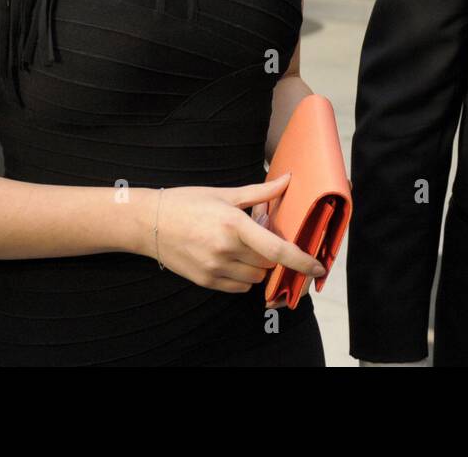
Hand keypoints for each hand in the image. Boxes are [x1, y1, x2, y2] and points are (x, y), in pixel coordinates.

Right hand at [149, 174, 325, 294]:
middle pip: (269, 263)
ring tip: (243, 247)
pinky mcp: (206, 281)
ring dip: (259, 266)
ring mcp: (214, 268)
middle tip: (260, 236)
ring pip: (256, 278)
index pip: (277, 249)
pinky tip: (233, 259)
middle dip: (273, 253)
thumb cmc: (188, 203)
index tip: (318, 267)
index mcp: (233, 224)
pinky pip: (239, 287)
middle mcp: (225, 249)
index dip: (302, 261)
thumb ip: (260, 192)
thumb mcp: (225, 194)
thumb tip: (287, 180)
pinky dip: (244, 277)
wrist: (149, 223)